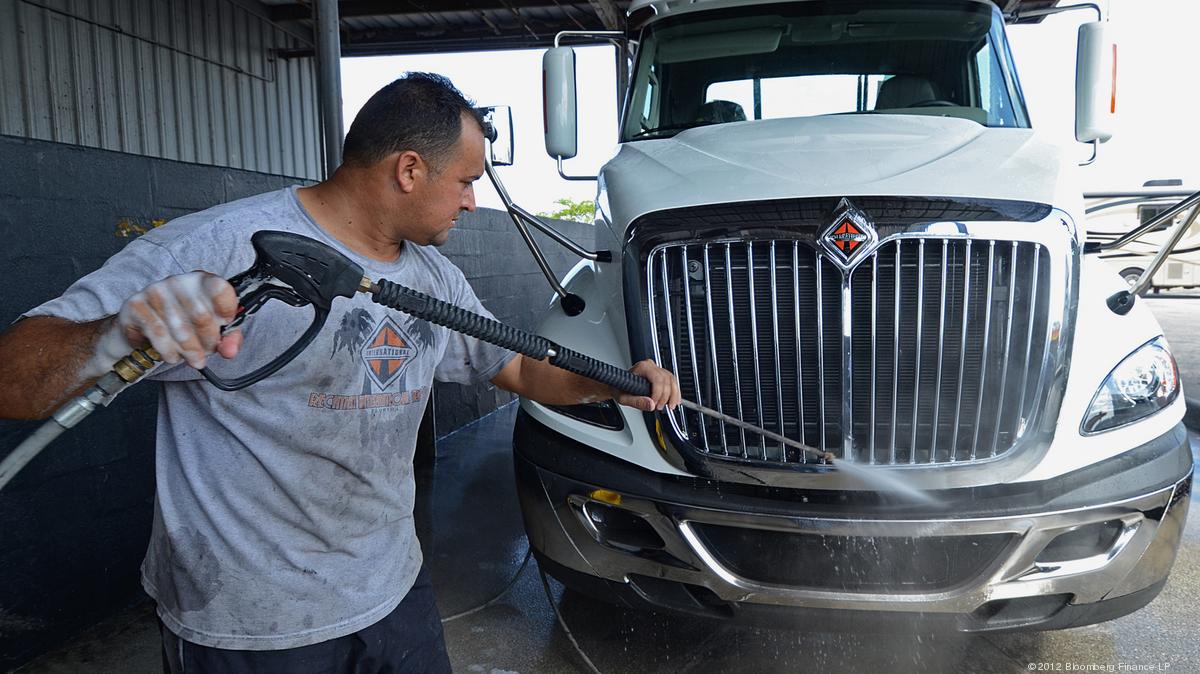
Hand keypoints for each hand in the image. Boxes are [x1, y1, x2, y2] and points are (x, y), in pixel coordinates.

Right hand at [85, 272, 241, 376]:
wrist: (142, 330)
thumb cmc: (184, 326)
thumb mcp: (212, 331)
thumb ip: (228, 339)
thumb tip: (230, 351)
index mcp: (202, 281)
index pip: (221, 289)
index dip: (227, 312)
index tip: (225, 327)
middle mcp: (179, 281)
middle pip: (202, 315)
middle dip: (207, 342)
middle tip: (206, 354)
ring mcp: (155, 291)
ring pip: (179, 328)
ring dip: (189, 351)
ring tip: (193, 359)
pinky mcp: (136, 305)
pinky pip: (158, 334)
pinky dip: (169, 351)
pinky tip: (173, 356)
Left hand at [615, 359, 681, 411]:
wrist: (618, 386)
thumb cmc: (619, 388)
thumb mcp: (624, 398)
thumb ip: (637, 402)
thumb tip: (651, 405)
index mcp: (642, 367)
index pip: (657, 379)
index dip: (658, 394)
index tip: (655, 404)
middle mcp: (650, 366)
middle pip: (666, 380)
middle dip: (665, 396)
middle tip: (659, 407)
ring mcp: (656, 369)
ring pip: (672, 380)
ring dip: (674, 395)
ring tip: (670, 406)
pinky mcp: (661, 375)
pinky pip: (672, 382)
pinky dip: (675, 393)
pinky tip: (674, 401)